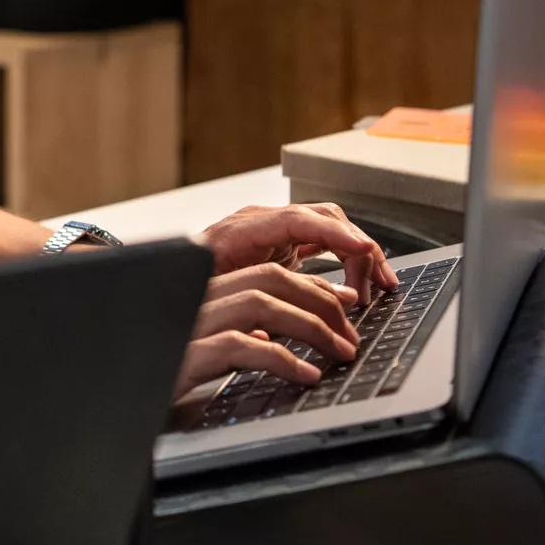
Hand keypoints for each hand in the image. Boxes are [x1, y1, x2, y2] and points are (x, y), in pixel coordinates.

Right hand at [174, 262, 361, 397]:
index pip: (267, 273)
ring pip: (260, 303)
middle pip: (270, 278)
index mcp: (202, 294)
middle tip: (350, 335)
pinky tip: (306, 375)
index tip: (347, 304)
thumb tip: (278, 336)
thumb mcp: (207, 356)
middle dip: (321, 302)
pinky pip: (241, 347)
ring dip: (310, 326)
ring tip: (340, 352)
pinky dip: (281, 359)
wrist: (115, 403)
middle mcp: (195, 300)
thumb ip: (238, 338)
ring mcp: (188, 325)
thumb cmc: (157, 380)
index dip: (313, 285)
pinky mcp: (182, 357)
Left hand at [199, 203, 399, 304]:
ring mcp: (273, 232)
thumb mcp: (208, 297)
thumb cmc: (182, 286)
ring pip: (329, 230)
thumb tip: (279, 323)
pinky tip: (359, 284)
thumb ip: (243, 303)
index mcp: (243, 230)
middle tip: (375, 289)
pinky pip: (322, 243)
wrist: (166, 279)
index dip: (335, 234)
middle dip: (358, 248)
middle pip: (324, 220)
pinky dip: (345, 259)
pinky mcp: (280, 245)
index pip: (299, 220)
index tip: (364, 250)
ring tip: (378, 288)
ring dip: (357, 255)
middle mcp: (261, 223)